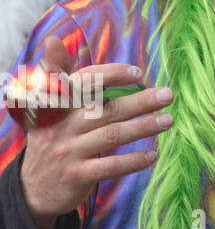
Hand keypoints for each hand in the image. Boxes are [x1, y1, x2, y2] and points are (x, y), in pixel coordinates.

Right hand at [18, 36, 172, 228]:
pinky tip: (153, 154)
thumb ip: (58, 76)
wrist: (33, 189)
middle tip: (168, 94)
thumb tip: (53, 39)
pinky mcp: (76, 176)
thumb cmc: (52, 138)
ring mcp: (67, 152)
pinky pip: (110, 166)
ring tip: (168, 120)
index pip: (82, 83)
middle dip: (139, 101)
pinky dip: (133, 160)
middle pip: (104, 109)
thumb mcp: (49, 109)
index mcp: (55, 107)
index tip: (138, 73)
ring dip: (143, 127)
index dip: (110, 75)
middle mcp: (60, 128)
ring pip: (111, 136)